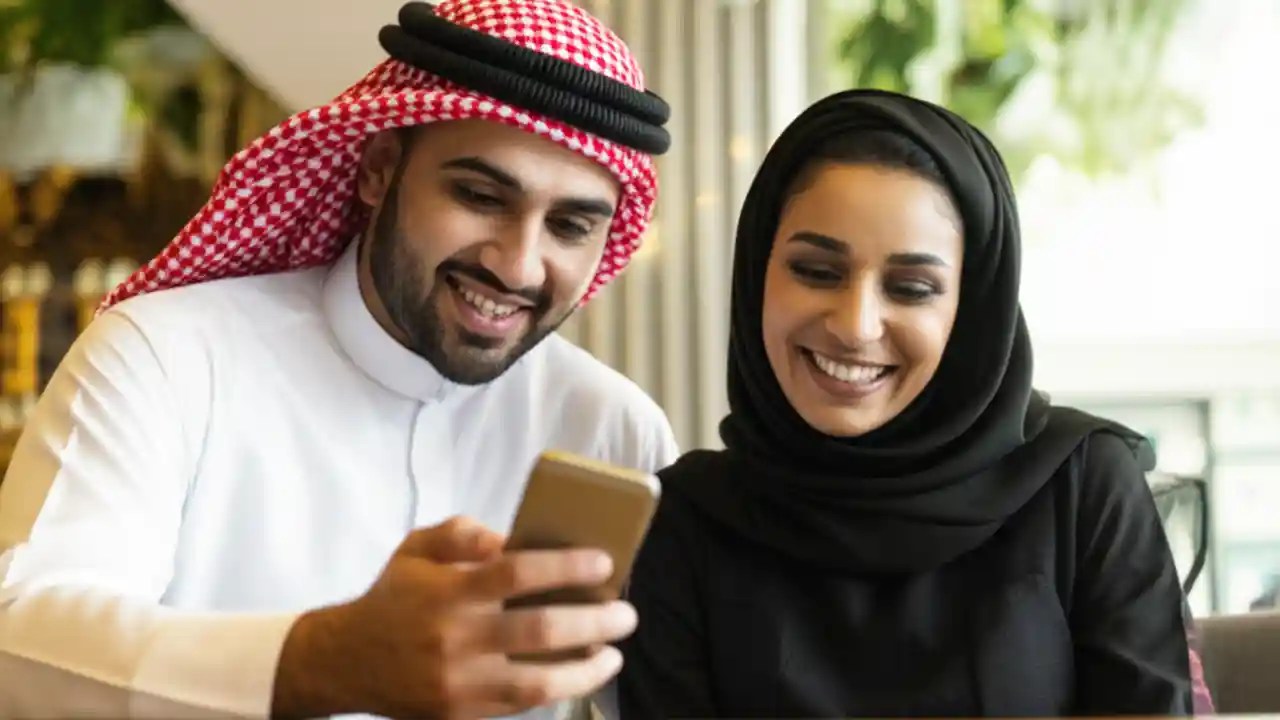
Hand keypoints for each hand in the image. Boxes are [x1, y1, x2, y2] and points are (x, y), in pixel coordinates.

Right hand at [272, 516, 636, 719]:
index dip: (566, 567)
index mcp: (448, 591)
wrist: (345, 661)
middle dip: (594, 621)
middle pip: (539, 630)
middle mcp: (455, 638)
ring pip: (537, 682)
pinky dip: (555, 690)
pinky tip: (579, 675)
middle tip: (626, 614)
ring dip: (586, 669)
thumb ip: (462, 533)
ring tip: (613, 654)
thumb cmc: (395, 596)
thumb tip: (508, 539)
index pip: (517, 573)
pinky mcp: (460, 714)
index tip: (603, 562)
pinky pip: (520, 705)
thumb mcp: (417, 548)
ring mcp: (458, 683)